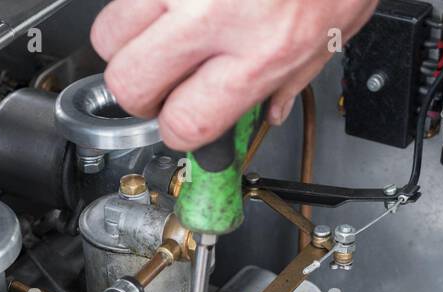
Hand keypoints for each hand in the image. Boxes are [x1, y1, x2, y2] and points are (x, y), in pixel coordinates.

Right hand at [92, 0, 378, 150]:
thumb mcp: (333, 33)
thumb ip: (293, 79)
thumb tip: (269, 109)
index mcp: (261, 53)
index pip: (184, 122)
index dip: (175, 128)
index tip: (178, 118)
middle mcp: (215, 15)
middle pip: (130, 82)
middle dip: (140, 92)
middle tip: (161, 81)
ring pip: (110, 31)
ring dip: (128, 41)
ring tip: (159, 33)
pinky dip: (144, 2)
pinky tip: (174, 1)